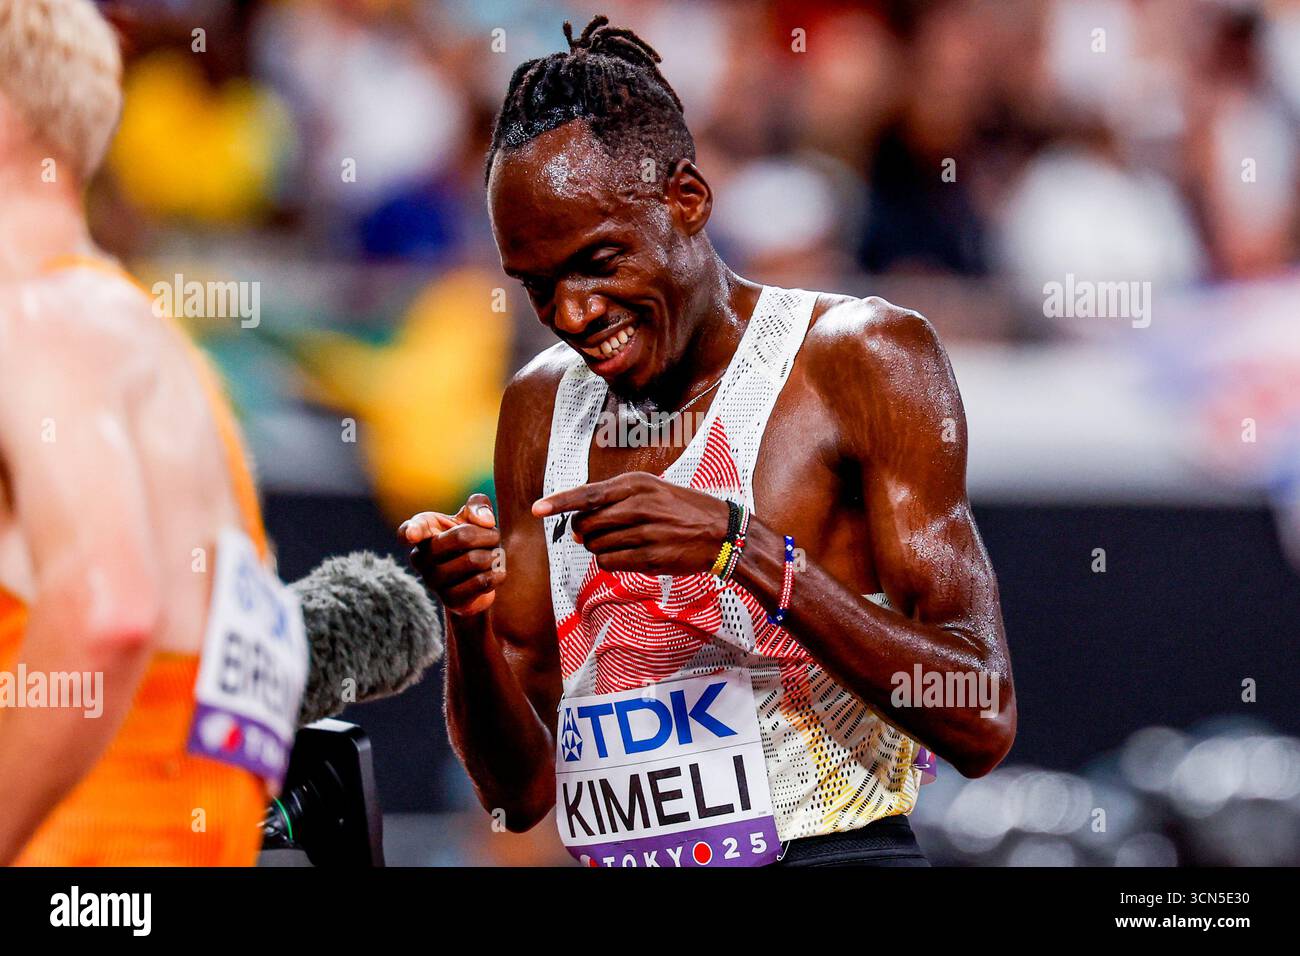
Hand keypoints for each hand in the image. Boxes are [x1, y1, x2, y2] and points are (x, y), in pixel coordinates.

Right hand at [400, 493, 502, 616]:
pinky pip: (481, 582)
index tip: (412, 534)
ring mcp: (433, 581)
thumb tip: (486, 521)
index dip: (410, 531)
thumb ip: (478, 504)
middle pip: (462, 536)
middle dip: (488, 534)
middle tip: (495, 537)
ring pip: (474, 560)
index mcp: (423, 531)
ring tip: (494, 555)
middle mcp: (421, 557)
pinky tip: (496, 571)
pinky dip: (497, 573)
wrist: (476, 578)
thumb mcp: (473, 515)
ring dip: (494, 555)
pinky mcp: (450, 600)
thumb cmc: (471, 538)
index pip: (408, 530)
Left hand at [532, 472, 729, 575]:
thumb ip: (614, 501)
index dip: (559, 502)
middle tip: (599, 532)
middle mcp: (638, 506)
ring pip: (595, 545)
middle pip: (586, 523)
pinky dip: (610, 562)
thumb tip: (576, 525)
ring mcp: (645, 532)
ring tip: (623, 542)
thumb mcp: (652, 489)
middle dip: (585, 531)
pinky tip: (627, 556)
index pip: (587, 493)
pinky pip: (610, 563)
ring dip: (598, 548)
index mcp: (637, 484)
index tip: (537, 509)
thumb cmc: (683, 509)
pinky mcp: (650, 557)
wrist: (722, 532)